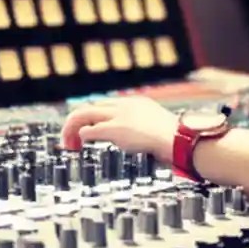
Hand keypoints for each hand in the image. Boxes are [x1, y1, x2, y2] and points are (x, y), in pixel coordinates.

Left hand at [60, 96, 178, 163]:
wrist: (179, 139)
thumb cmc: (173, 138)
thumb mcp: (157, 126)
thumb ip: (144, 128)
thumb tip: (140, 140)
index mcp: (134, 103)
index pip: (103, 105)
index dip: (90, 118)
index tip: (85, 130)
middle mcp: (124, 105)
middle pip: (89, 107)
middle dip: (75, 122)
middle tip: (70, 140)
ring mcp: (119, 116)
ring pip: (83, 114)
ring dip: (71, 129)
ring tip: (69, 144)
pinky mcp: (116, 128)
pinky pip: (90, 130)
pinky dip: (81, 136)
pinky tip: (79, 145)